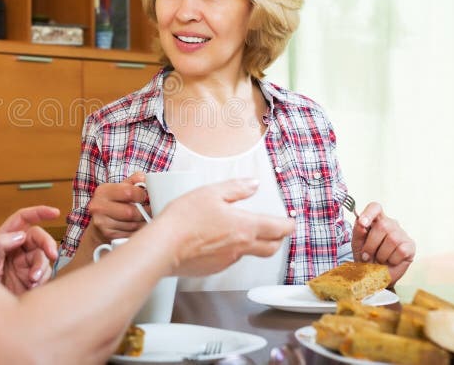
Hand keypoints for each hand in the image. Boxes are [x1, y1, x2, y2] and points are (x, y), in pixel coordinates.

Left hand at [0, 206, 59, 294]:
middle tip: (52, 254)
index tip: (55, 213)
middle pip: (39, 237)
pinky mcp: (32, 278)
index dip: (39, 212)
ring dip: (41, 267)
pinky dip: (41, 278)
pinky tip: (31, 286)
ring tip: (32, 280)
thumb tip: (21, 235)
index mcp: (5, 237)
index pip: (24, 218)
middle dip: (47, 244)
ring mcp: (26, 263)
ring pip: (44, 257)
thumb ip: (1, 243)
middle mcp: (18, 248)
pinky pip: (45, 273)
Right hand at [86, 171, 148, 241]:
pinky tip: (139, 227)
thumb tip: (145, 178)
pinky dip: (138, 231)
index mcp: (103, 191)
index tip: (145, 196)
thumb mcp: (120, 187)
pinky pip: (129, 234)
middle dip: (144, 211)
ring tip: (146, 218)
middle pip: (130, 212)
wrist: (100, 222)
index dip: (141, 195)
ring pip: (132, 225)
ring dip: (143, 222)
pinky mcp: (107, 234)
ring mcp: (102, 222)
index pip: (128, 192)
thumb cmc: (114, 202)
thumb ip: (133, 180)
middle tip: (150, 210)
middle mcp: (99, 206)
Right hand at [156, 179, 295, 276]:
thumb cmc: (184, 219)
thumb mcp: (210, 193)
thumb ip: (236, 188)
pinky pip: (230, 260)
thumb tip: (253, 184)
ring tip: (242, 232)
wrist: (163, 247)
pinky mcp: (214, 269)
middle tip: (275, 230)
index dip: (288, 225)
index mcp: (245, 227)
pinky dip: (232, 250)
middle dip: (277, 239)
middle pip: (272, 248)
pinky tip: (218, 241)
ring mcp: (228, 260)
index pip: (278, 229)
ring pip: (251, 254)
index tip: (290, 221)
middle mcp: (241, 247)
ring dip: (254, 244)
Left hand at [351, 202, 414, 283]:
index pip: (375, 207)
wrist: (375, 275)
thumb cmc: (366, 257)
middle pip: (382, 225)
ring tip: (379, 259)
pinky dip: (392, 259)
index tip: (362, 223)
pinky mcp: (410, 245)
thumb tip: (361, 223)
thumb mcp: (357, 244)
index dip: (369, 213)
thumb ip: (358, 232)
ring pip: (392, 239)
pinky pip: (401, 250)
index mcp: (376, 220)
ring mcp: (402, 233)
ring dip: (381, 254)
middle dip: (371, 244)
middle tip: (367, 256)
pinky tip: (390, 261)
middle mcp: (390, 223)